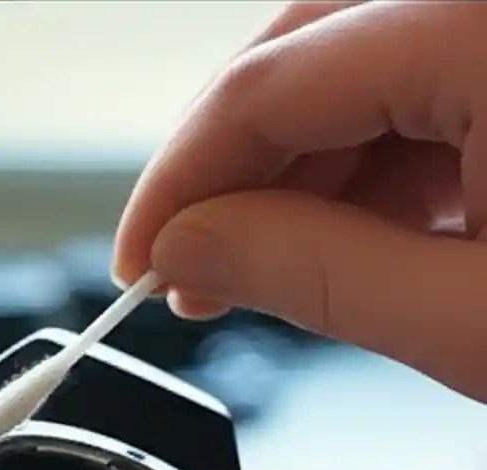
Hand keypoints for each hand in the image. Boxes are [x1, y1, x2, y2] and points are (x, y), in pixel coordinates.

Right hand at [109, 1, 486, 402]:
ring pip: (359, 65)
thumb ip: (315, 273)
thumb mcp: (480, 322)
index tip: (135, 265)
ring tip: (277, 266)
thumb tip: (187, 249)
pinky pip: (428, 83)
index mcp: (483, 29)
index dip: (175, 183)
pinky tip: (364, 238)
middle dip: (229, 160)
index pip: (264, 86)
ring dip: (301, 167)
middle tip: (189, 257)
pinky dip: (378, 160)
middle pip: (302, 49)